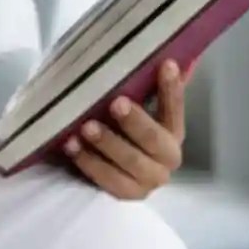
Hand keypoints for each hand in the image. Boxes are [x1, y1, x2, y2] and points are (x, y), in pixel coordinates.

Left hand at [63, 58, 195, 199]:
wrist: (114, 171)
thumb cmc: (123, 131)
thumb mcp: (136, 108)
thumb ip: (148, 86)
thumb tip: (164, 54)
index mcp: (175, 132)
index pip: (175, 107)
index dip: (172, 87)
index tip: (165, 64)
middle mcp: (169, 158)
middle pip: (153, 139)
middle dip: (135, 121)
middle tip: (116, 103)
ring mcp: (150, 180)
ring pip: (130, 161)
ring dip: (107, 143)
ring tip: (86, 127)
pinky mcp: (127, 195)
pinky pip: (108, 180)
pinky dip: (89, 163)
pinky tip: (73, 146)